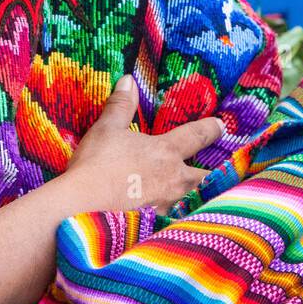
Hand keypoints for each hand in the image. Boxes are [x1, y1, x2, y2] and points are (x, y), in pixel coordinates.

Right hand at [63, 75, 224, 214]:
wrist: (81, 207)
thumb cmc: (95, 164)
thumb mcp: (106, 129)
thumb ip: (120, 105)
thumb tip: (129, 79)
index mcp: (165, 151)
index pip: (197, 136)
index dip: (212, 129)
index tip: (221, 126)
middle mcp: (174, 178)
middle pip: (206, 175)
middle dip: (214, 172)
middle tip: (221, 170)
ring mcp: (167, 203)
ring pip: (194, 198)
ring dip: (198, 194)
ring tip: (201, 194)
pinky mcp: (156, 224)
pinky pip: (176, 218)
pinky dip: (180, 216)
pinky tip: (175, 219)